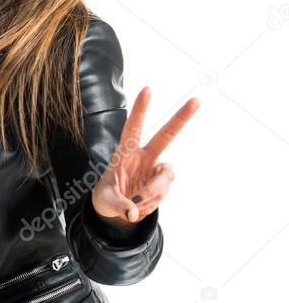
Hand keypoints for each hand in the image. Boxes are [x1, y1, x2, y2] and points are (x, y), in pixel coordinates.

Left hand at [92, 87, 199, 225]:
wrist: (117, 210)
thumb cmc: (106, 197)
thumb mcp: (105, 201)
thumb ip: (118, 205)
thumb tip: (132, 213)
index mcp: (125, 152)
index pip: (133, 127)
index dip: (140, 109)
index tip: (148, 89)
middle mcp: (144, 156)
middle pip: (166, 135)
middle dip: (181, 118)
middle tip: (197, 99)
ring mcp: (156, 169)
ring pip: (166, 177)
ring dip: (152, 191)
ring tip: (136, 202)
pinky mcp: (163, 183)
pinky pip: (164, 192)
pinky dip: (153, 202)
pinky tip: (141, 204)